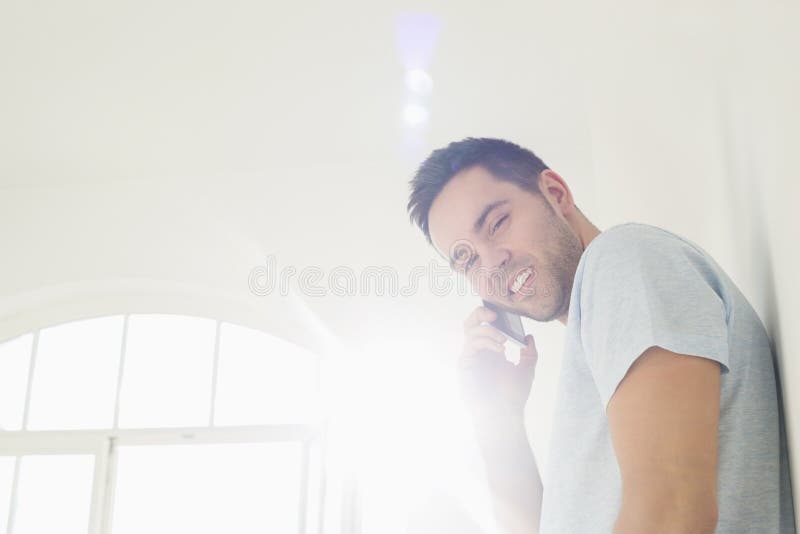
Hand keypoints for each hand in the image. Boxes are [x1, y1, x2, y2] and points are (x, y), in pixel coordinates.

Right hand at [458, 305, 538, 419]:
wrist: (505, 414)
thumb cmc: (513, 395)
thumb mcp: (526, 370)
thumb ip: (529, 353)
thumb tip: (529, 337)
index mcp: (490, 351)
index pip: (483, 326)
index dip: (488, 315)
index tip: (502, 312)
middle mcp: (478, 352)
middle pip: (470, 324)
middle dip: (480, 314)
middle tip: (495, 315)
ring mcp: (470, 358)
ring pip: (471, 333)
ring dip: (489, 332)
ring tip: (504, 340)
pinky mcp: (464, 366)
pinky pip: (470, 347)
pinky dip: (486, 343)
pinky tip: (499, 350)